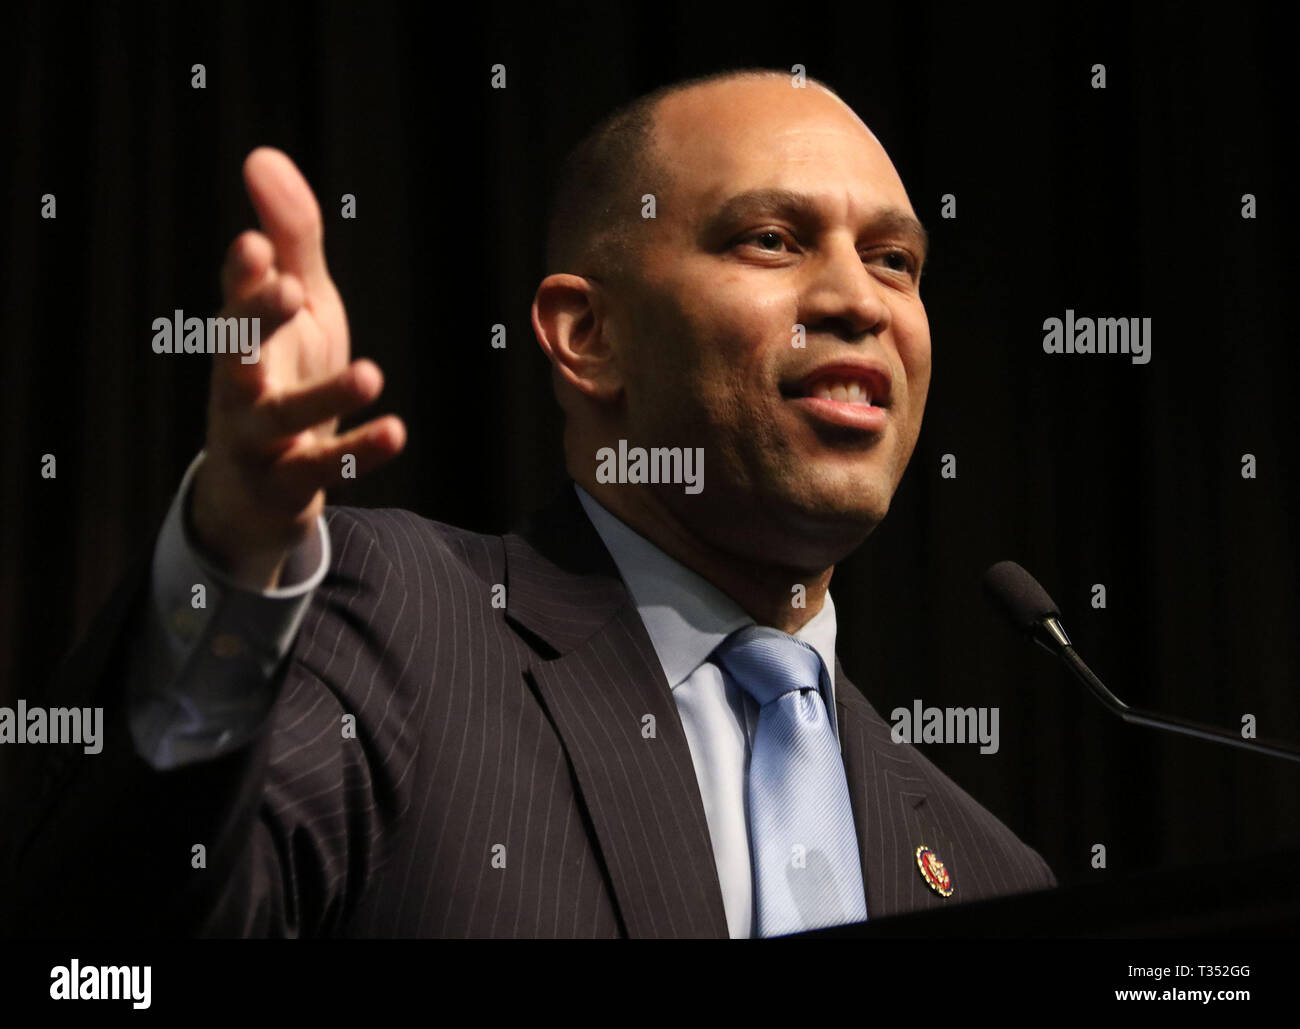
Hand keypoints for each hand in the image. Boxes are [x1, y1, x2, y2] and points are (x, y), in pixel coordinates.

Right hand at [189, 148, 405, 588]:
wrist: (258, 489)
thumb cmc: (283, 376)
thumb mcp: (297, 309)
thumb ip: (290, 240)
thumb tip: (261, 155)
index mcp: (241, 338)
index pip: (234, 300)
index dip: (243, 275)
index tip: (256, 244)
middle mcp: (237, 385)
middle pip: (235, 352)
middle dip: (256, 320)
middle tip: (291, 288)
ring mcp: (257, 439)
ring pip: (281, 417)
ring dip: (324, 396)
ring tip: (371, 372)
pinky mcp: (285, 483)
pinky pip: (321, 470)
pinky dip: (358, 452)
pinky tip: (397, 431)